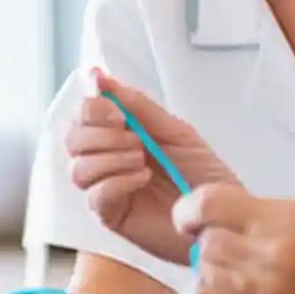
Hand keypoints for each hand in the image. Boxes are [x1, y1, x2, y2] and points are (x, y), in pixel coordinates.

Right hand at [64, 69, 239, 264]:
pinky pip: (95, 196)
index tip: (117, 112)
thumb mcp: (175, 131)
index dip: (91, 108)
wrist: (222, 214)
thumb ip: (138, 105)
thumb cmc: (203, 174)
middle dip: (100, 134)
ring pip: (78, 169)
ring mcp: (108, 188)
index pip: (83, 114)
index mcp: (120, 134)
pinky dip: (118, 182)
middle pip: (72, 140)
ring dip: (111, 158)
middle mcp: (108, 159)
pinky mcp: (112, 216)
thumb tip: (99, 77)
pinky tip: (143, 179)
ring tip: (142, 161)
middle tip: (135, 139)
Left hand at [173, 185, 294, 293]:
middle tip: (233, 250)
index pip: (210, 203)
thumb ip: (267, 217)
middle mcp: (273, 253)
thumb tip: (226, 216)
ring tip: (243, 276)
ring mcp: (261, 292)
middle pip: (207, 240)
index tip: (190, 216)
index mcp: (291, 219)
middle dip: (213, 243)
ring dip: (216, 272)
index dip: (191, 210)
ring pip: (205, 272)